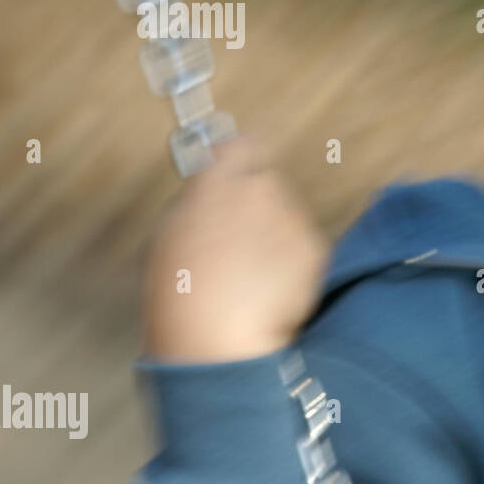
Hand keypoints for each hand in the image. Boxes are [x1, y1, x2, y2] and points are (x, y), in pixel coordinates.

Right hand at [141, 135, 329, 362]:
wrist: (218, 339)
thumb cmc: (181, 294)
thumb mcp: (168, 234)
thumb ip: (197, 199)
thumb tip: (214, 185)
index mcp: (215, 184)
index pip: (242, 144)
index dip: (242, 157)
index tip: (241, 168)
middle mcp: (258, 192)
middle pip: (266, 182)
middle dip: (257, 202)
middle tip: (238, 240)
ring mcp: (291, 219)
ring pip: (287, 215)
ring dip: (274, 233)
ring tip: (249, 273)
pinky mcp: (315, 248)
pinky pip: (303, 244)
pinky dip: (292, 260)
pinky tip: (268, 286)